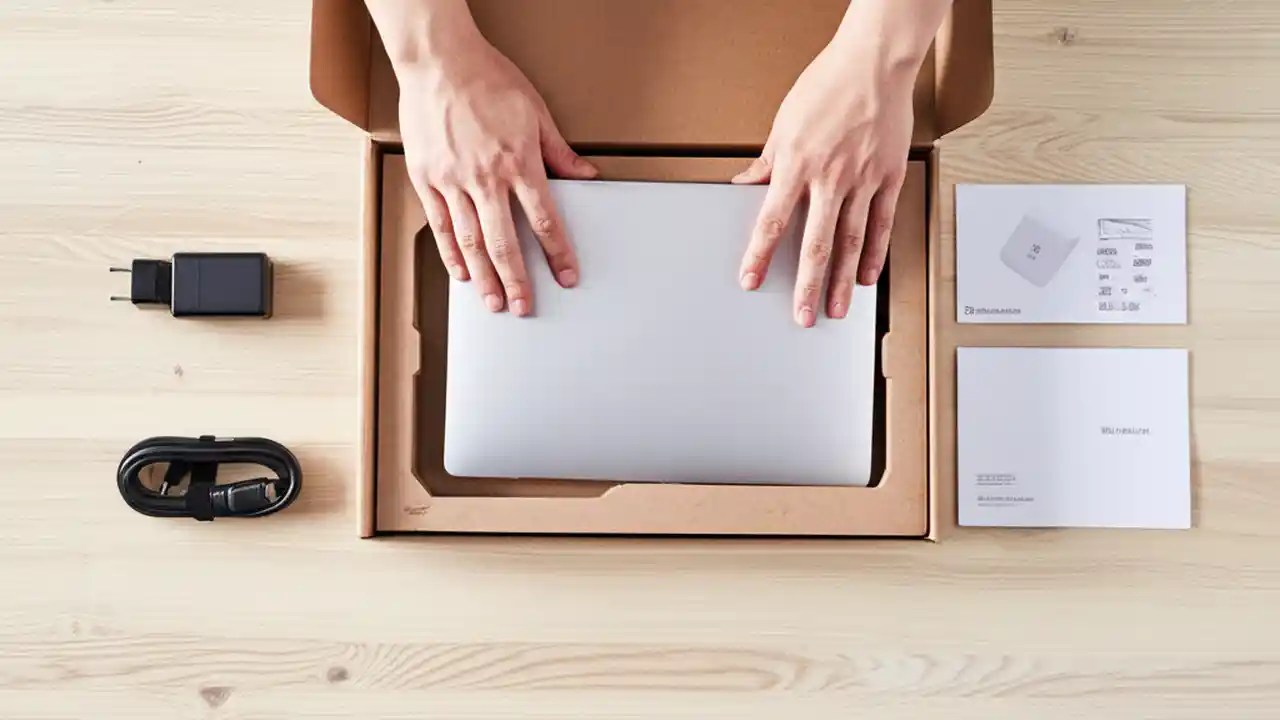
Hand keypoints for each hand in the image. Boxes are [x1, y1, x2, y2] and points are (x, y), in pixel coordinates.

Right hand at [396, 32, 596, 315]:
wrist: (439, 60)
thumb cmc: (486, 79)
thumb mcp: (536, 113)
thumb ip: (560, 153)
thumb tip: (585, 176)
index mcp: (518, 163)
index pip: (544, 221)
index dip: (557, 253)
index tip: (565, 276)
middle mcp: (485, 177)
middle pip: (505, 242)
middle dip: (517, 280)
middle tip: (524, 307)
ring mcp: (452, 181)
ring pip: (470, 241)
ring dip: (484, 276)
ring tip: (493, 301)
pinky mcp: (426, 178)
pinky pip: (440, 224)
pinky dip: (450, 252)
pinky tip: (461, 272)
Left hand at [733, 39, 916, 326]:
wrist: (873, 63)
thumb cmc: (827, 85)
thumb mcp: (783, 123)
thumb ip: (767, 162)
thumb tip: (746, 185)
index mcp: (796, 164)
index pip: (772, 221)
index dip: (758, 254)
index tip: (749, 280)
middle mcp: (830, 177)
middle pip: (816, 243)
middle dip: (807, 285)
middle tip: (802, 316)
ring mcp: (863, 179)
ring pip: (851, 241)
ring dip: (842, 281)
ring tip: (837, 309)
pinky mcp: (889, 176)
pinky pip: (882, 223)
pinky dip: (875, 253)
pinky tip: (867, 276)